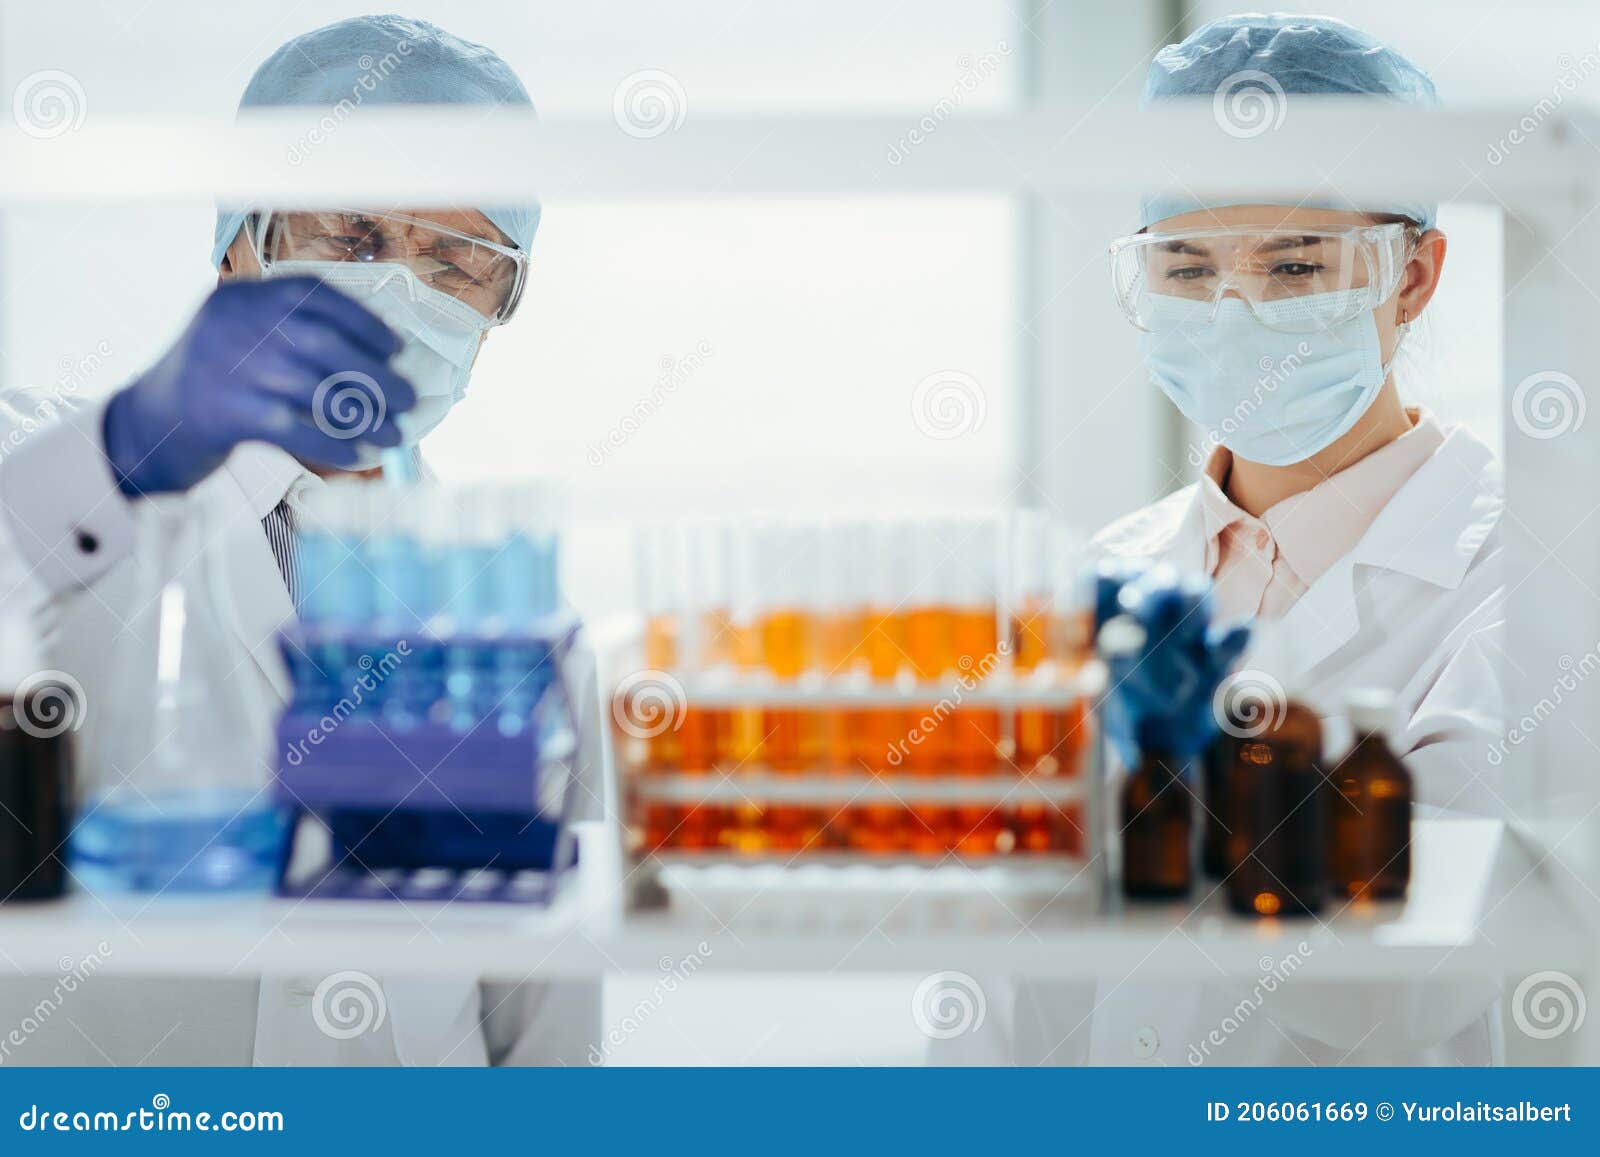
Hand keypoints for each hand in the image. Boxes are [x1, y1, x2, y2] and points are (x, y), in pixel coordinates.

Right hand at [102, 277, 416, 495]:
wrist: (147, 423)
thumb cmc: (214, 381)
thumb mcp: (241, 335)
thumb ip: (293, 333)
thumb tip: (379, 356)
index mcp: (243, 296)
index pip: (313, 294)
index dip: (363, 321)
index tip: (396, 347)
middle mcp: (235, 324)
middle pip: (323, 343)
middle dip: (375, 372)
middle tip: (409, 398)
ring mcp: (229, 367)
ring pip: (315, 389)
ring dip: (364, 415)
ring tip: (396, 435)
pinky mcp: (225, 413)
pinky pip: (293, 428)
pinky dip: (331, 443)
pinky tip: (357, 456)